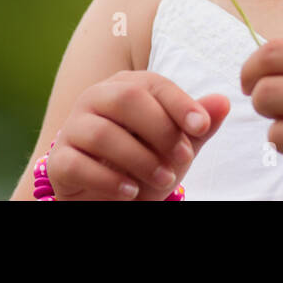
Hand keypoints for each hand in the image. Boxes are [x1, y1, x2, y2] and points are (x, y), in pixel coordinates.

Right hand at [47, 70, 229, 199]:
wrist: (111, 197)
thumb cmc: (145, 160)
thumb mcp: (178, 144)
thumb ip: (198, 123)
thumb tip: (223, 101)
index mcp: (126, 86)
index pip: (154, 84)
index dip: (180, 104)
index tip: (202, 128)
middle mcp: (96, 98)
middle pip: (127, 100)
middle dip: (160, 131)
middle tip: (182, 160)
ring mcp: (72, 127)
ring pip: (103, 133)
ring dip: (140, 160)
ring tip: (164, 181)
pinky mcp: (58, 160)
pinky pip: (79, 164)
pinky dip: (109, 180)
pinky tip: (131, 191)